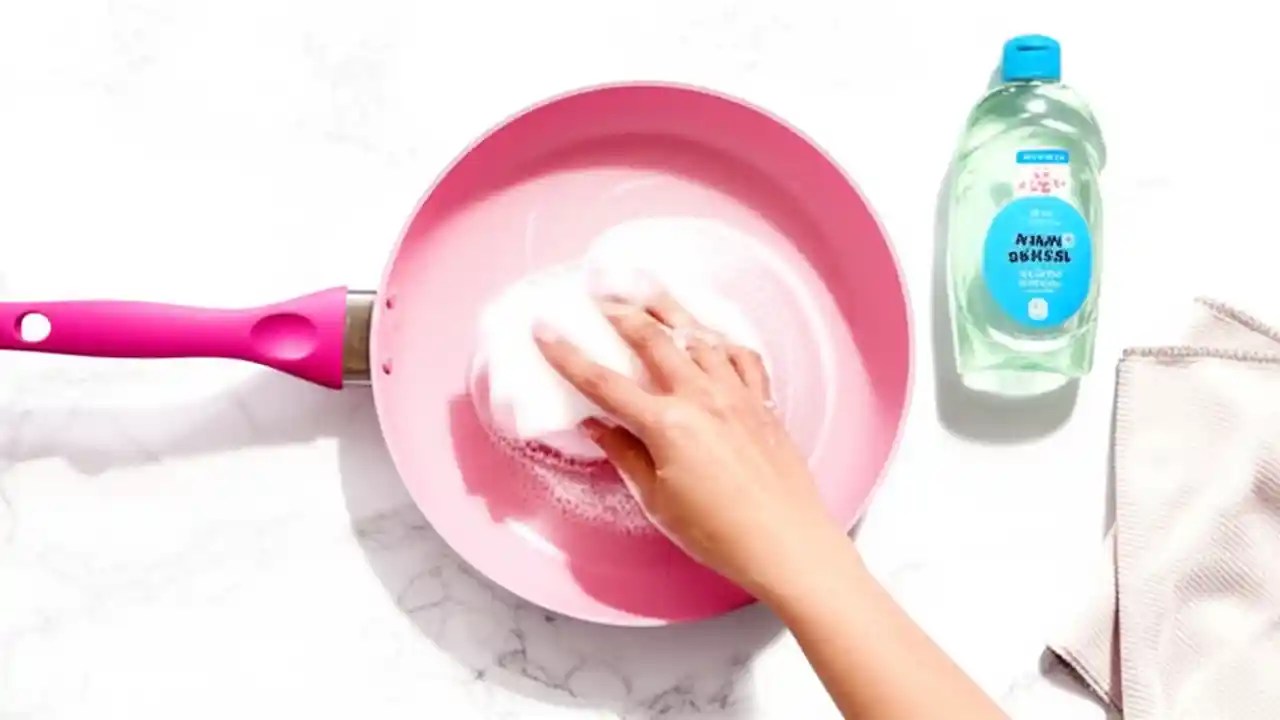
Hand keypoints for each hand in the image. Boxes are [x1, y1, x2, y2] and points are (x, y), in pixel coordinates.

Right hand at [534, 293, 839, 597]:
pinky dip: (722, 339)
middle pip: (653, 339)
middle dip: (621, 311)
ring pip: (699, 335)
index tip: (544, 329)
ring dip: (670, 309)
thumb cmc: (717, 533)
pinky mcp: (763, 402)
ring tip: (648, 290)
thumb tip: (596, 425)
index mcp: (667, 425)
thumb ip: (625, 455)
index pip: (605, 383)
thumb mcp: (657, 501)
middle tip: (598, 293)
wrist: (786, 542)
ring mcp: (737, 394)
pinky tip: (711, 334)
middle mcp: (701, 398)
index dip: (568, 355)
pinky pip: (742, 356)